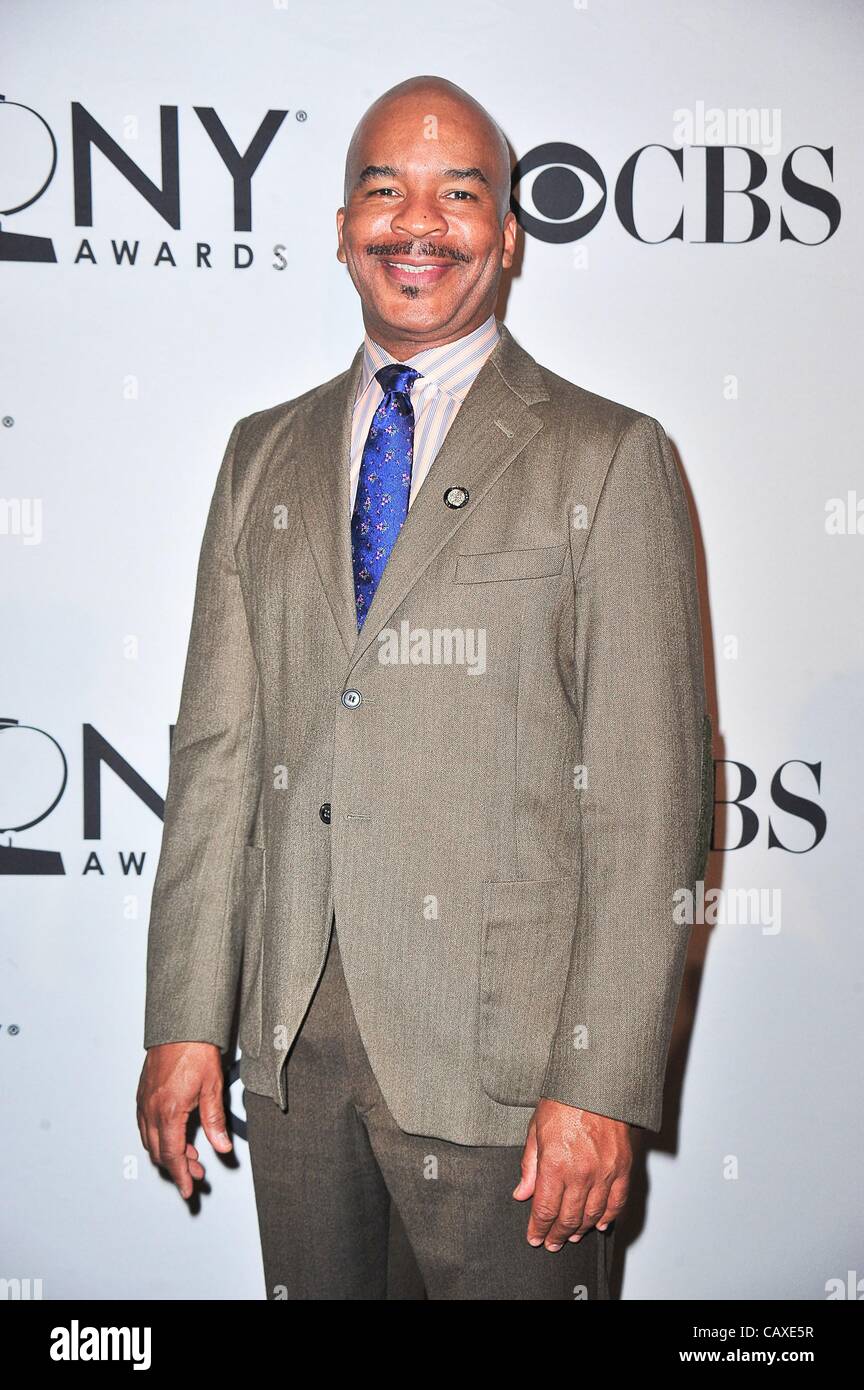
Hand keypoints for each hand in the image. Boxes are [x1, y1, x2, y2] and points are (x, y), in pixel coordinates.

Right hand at [136, 1042, 232, 1198]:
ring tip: (191, 1155)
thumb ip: (215, 1121)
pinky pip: (145, 1125)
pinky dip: (159, 1137)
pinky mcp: (143, 1094)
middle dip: (178, 1167)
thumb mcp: (213, 1087)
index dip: (181, 1177)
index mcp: (168, 1111)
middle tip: (198, 1172)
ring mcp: (144, 1101)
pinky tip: (174, 1136)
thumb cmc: (196, 1050)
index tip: (189, 1190)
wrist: (180, 1026)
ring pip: (150, 1141)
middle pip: (159, 1153)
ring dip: (168, 1153)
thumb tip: (221, 1147)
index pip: (172, 1156)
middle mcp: (151, 1109)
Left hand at [513, 1097, 631, 1249]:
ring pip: (593, 1215)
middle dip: (557, 1234)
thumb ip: (529, 1166)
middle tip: (551, 1242)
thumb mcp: (536, 1130)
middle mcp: (581, 1173)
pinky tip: (600, 1224)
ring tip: (571, 1235)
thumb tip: (522, 1194)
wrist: (596, 1083)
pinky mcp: (623, 1168)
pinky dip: (608, 1218)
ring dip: (581, 1229)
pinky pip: (617, 1202)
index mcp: (555, 1164)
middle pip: (568, 1218)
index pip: (545, 1210)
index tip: (535, 1237)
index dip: (539, 1229)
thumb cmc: (565, 1100)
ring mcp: (604, 1172)